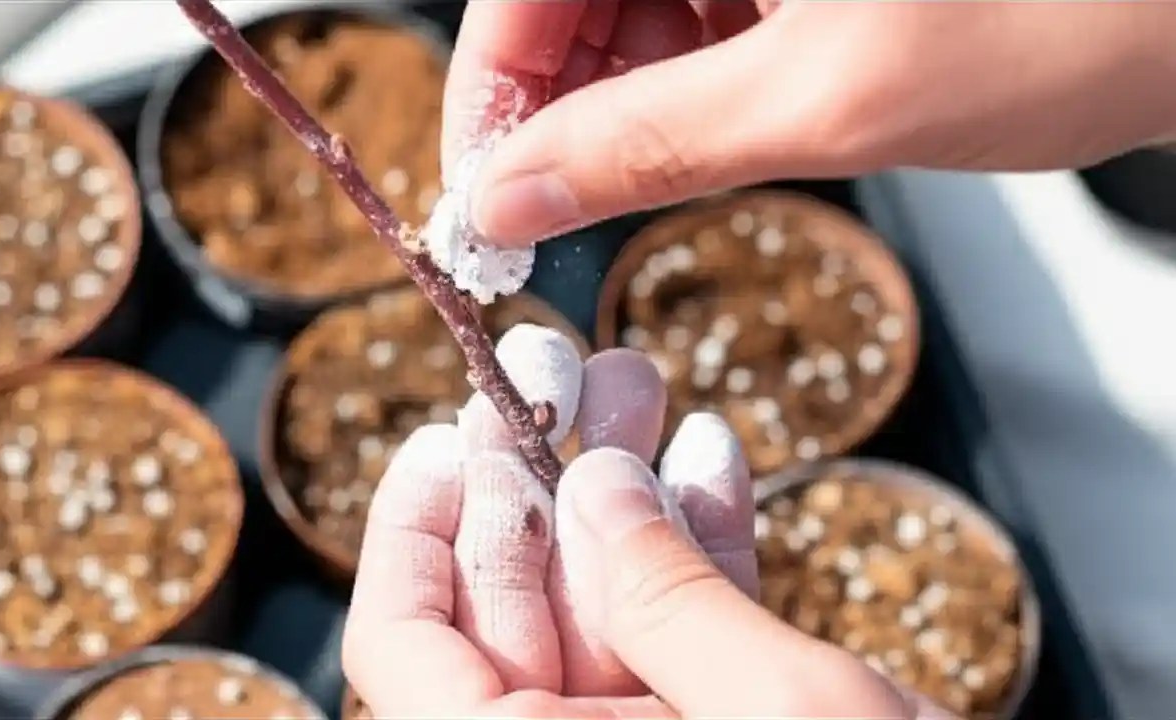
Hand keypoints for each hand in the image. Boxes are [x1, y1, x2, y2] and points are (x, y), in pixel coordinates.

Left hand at [342, 324, 955, 717]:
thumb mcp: (770, 710)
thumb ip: (665, 598)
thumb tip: (591, 483)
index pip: (406, 645)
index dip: (411, 531)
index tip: (448, 434)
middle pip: (509, 602)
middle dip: (536, 473)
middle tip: (558, 372)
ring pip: (604, 600)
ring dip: (624, 488)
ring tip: (637, 386)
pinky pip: (686, 632)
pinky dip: (700, 544)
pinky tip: (708, 453)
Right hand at [441, 0, 1175, 245]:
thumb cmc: (1076, 10)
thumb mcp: (831, 99)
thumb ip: (649, 146)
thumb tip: (514, 193)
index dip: (493, 92)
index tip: (483, 195)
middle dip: (557, 105)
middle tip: (555, 207)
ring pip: (627, 8)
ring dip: (622, 100)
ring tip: (654, 167)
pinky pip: (695, 13)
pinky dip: (685, 82)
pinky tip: (710, 126)